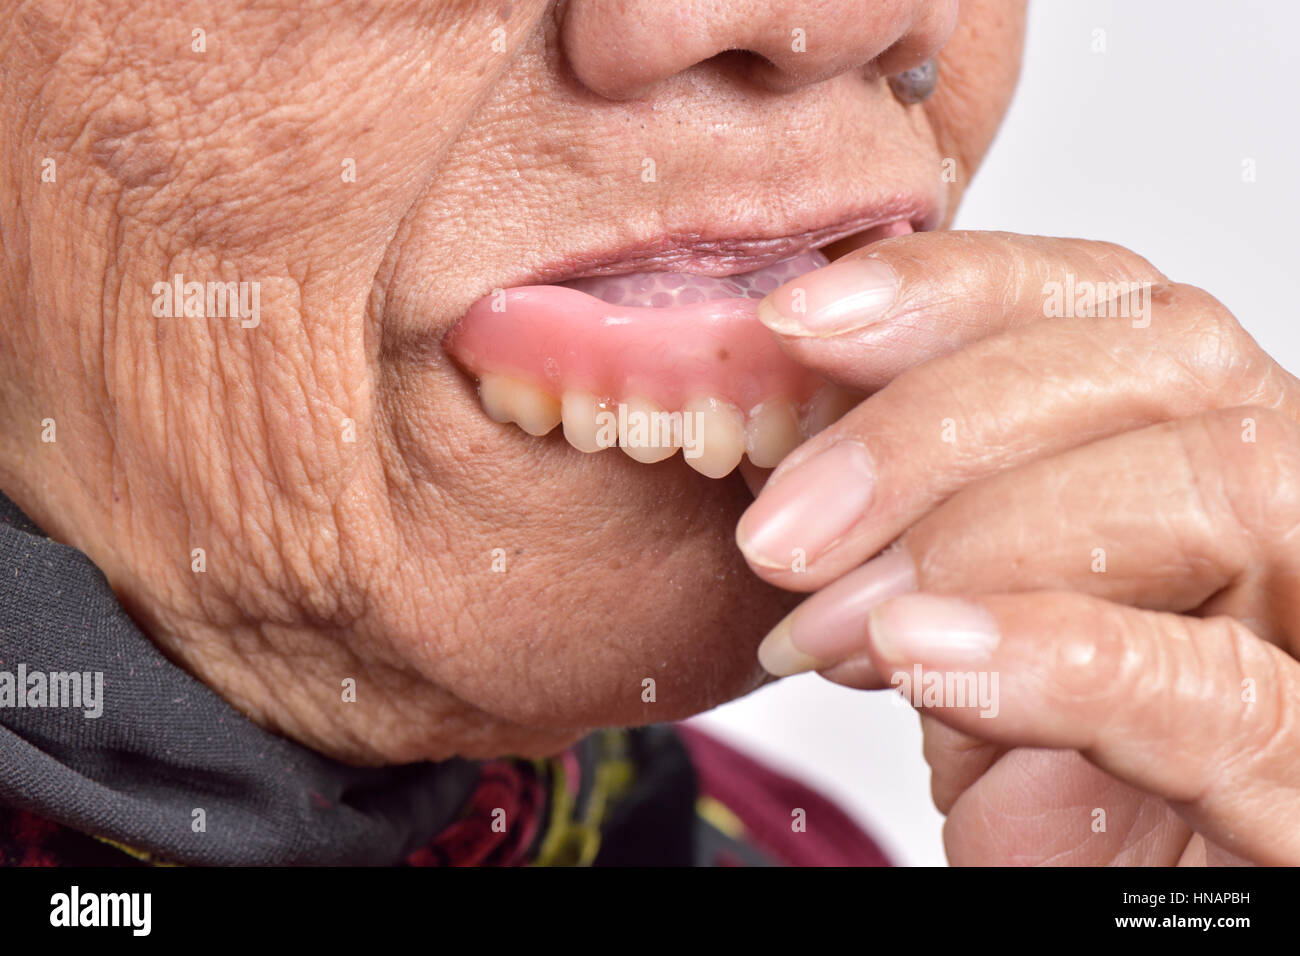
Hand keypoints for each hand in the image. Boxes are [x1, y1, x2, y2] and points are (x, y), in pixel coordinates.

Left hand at [739, 232, 1299, 864]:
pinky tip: (923, 655)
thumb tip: (787, 406)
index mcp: (1198, 442)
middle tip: (780, 531)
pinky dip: (1058, 657)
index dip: (951, 287)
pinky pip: (1225, 690)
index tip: (794, 322)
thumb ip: (908, 505)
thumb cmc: (1031, 766)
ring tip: (831, 626)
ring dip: (980, 540)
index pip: (1110, 299)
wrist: (1094, 890)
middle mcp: (1288, 505)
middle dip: (932, 430)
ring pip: (1219, 484)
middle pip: (1164, 358)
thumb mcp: (953, 606)